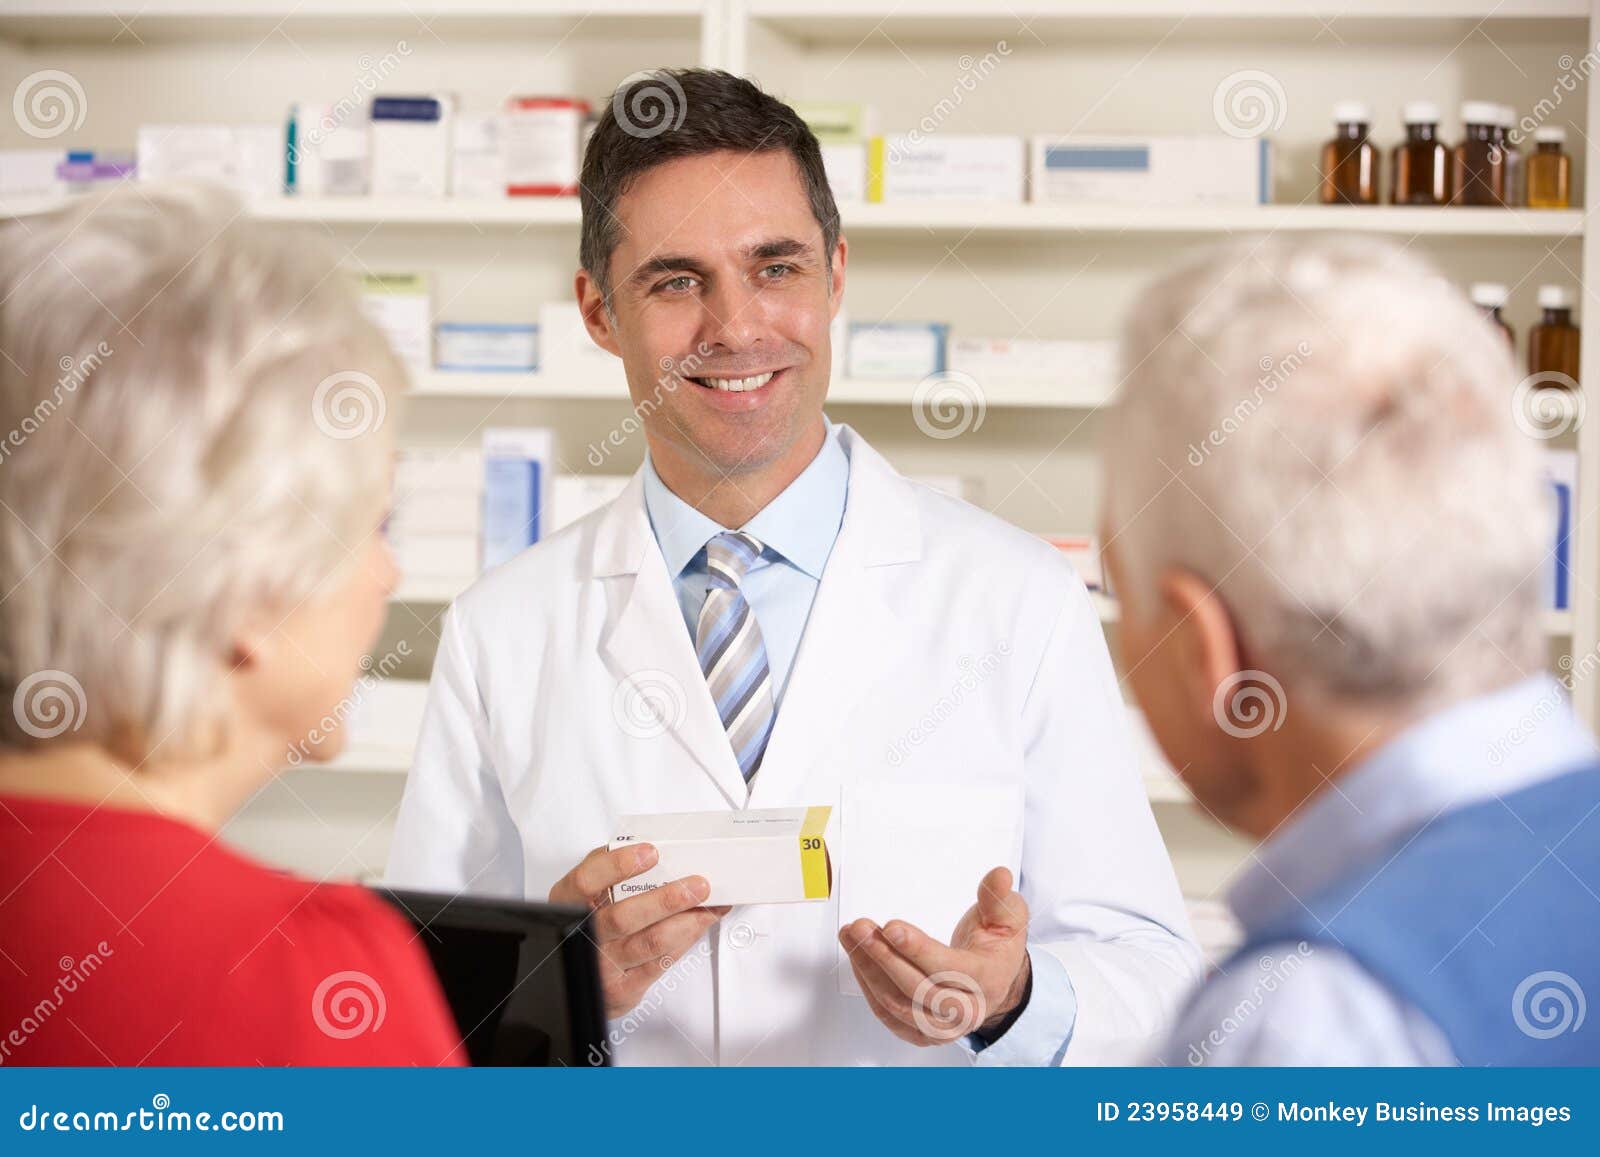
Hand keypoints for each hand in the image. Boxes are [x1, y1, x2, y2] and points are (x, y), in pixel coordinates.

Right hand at [550, 843, 728, 1018]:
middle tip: (698, 884)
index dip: (617, 866)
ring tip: (710, 904)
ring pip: (649, 943)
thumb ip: (606, 868)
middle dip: (667, 899)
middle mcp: (584, 936)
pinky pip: (660, 962)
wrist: (577, 979)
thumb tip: (649, 845)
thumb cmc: (588, 923)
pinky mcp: (623, 988)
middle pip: (623, 918)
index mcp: (568, 904)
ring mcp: (602, 966)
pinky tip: (700, 923)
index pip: (586, 882)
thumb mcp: (584, 893)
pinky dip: (686, 939)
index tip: (651, 852)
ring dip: (687, 922)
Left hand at [838, 865, 1030, 1046]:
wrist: (997, 982)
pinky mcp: (923, 1034)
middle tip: (861, 929)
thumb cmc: (996, 948)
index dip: (917, 949)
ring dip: (868, 970)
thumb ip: (998, 897)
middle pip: (918, 989)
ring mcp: (944, 1028)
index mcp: (988, 980)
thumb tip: (999, 876)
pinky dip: (868, 988)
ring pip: (898, 1005)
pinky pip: (889, 1016)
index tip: (891, 928)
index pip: (949, 968)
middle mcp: (968, 1012)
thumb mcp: (1007, 917)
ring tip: (853, 937)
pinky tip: (858, 960)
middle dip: (884, 957)